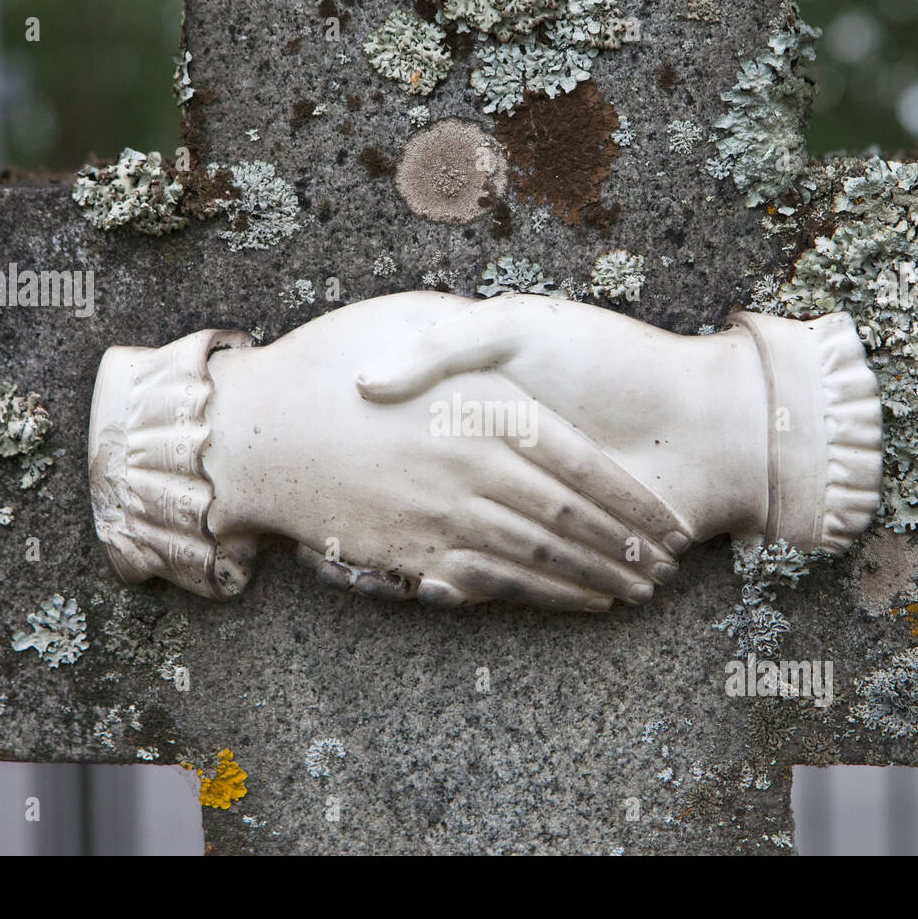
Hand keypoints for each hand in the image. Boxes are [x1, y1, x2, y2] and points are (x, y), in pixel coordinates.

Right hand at [201, 293, 690, 609]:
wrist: (252, 431)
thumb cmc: (329, 358)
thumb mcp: (409, 314)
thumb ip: (470, 337)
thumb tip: (529, 361)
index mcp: (483, 408)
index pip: (578, 461)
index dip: (627, 497)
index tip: (665, 520)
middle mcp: (472, 466)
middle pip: (569, 518)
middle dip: (625, 548)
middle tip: (664, 568)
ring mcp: (443, 515)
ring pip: (539, 558)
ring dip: (595, 580)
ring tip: (637, 594)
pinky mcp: (412, 553)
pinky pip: (490, 583)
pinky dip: (539, 598)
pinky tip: (573, 603)